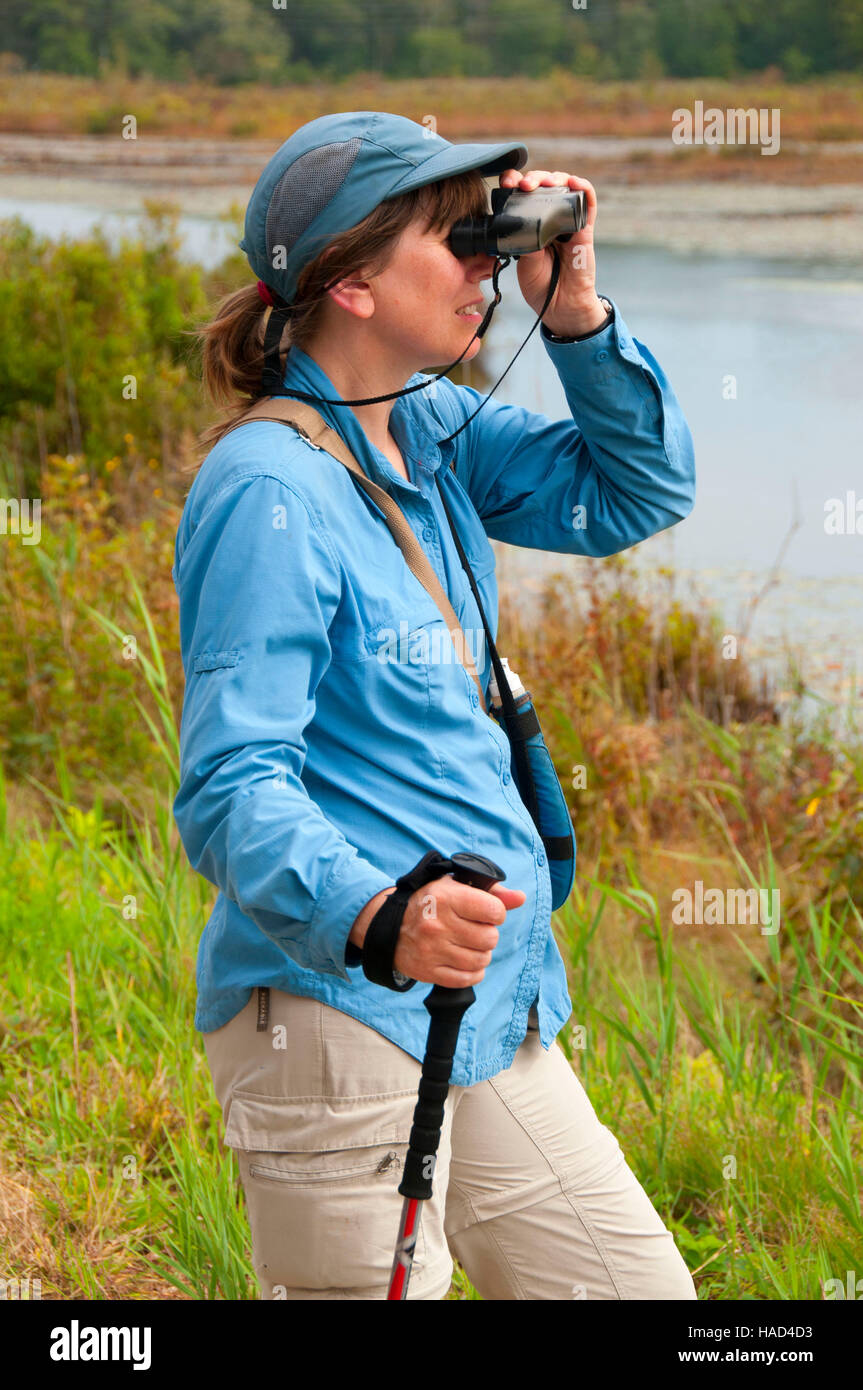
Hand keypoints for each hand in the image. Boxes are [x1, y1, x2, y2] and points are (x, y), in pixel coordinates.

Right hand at [351, 875, 525, 988]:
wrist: (389, 926)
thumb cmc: (430, 903)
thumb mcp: (455, 886)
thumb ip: (491, 891)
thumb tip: (520, 898)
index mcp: (446, 897)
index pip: (494, 911)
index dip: (496, 912)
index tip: (486, 912)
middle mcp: (438, 925)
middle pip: (490, 939)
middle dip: (488, 935)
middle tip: (475, 930)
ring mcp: (433, 950)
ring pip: (481, 960)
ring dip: (481, 954)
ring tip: (469, 945)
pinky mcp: (429, 971)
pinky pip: (467, 979)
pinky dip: (473, 972)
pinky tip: (465, 961)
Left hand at [497, 167, 605, 336]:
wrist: (560, 306)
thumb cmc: (541, 286)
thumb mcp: (525, 264)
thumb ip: (526, 242)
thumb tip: (525, 222)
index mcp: (529, 224)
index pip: (523, 196)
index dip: (514, 183)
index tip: (506, 182)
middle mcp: (549, 219)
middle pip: (543, 186)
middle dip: (533, 178)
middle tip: (523, 185)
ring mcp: (567, 222)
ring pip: (565, 187)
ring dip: (555, 178)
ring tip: (545, 183)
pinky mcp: (585, 229)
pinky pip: (588, 203)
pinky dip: (583, 188)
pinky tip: (573, 182)